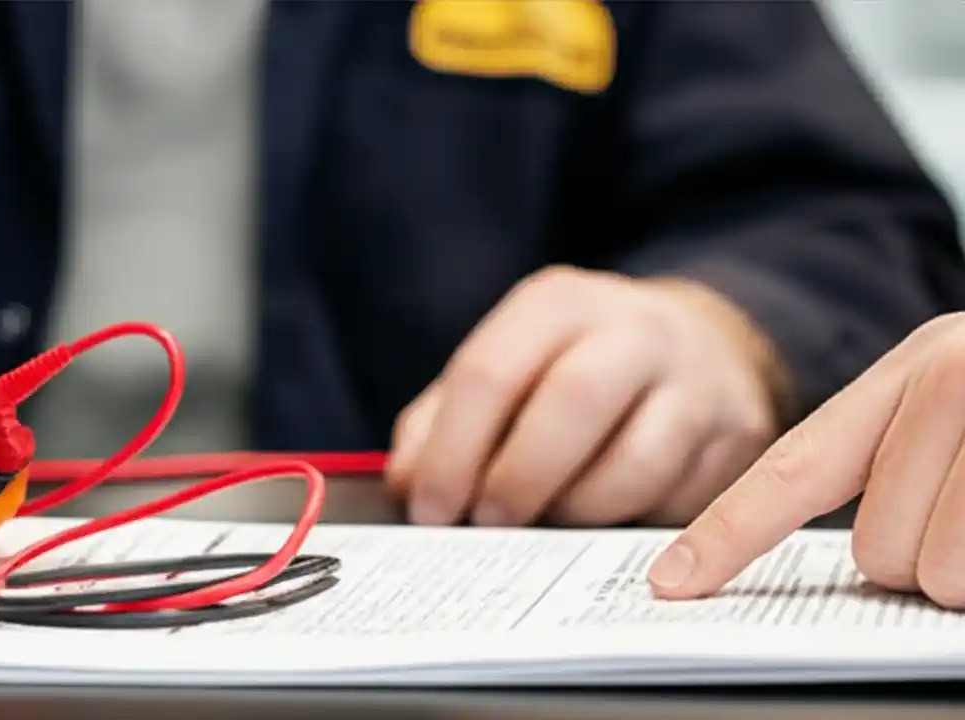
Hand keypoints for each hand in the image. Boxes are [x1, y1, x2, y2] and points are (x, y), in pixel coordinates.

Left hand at [385, 266, 789, 527]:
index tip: (429, 508)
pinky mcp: (736, 438)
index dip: (451, 450)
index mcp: (558, 304)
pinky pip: (679, 501)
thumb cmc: (573, 368)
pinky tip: (597, 525)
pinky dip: (626, 525)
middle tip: (486, 523)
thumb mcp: (506, 368)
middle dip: (517, 477)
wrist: (699, 347)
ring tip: (542, 527)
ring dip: (574, 511)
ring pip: (633, 462)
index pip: (490, 371)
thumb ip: (443, 421)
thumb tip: (408, 484)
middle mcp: (633, 329)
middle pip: (570, 402)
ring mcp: (695, 382)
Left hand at [649, 312, 964, 609]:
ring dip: (964, 571)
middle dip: (916, 560)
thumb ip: (900, 452)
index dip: (726, 532)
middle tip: (964, 518)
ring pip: (930, 571)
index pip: (792, 465)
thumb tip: (853, 549)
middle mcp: (942, 379)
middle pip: (872, 545)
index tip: (669, 579)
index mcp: (911, 367)